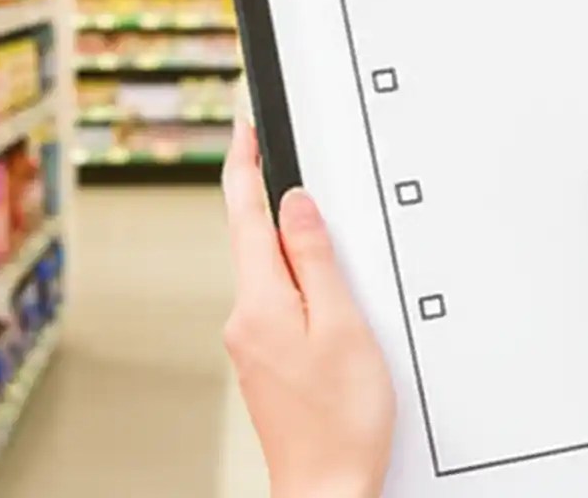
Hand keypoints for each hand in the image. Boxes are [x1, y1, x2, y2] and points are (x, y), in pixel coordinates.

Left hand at [221, 119, 394, 497]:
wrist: (327, 488)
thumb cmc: (341, 421)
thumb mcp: (343, 326)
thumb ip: (317, 261)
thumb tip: (295, 205)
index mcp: (260, 304)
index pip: (244, 215)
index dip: (244, 163)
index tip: (245, 126)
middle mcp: (245, 320)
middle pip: (254, 240)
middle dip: (272, 199)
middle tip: (284, 157)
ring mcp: (252, 343)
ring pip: (271, 272)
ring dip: (293, 245)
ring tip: (329, 233)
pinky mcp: (267, 360)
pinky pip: (280, 301)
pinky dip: (300, 282)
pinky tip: (328, 293)